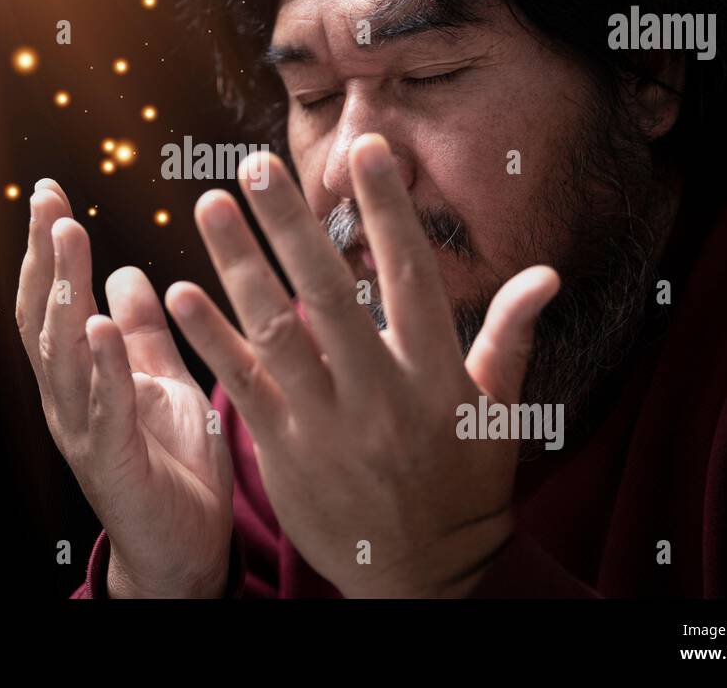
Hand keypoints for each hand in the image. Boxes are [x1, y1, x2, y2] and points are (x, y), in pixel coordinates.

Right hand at [15, 179, 233, 597]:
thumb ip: (143, 332)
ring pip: (61, 355)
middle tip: (47, 202)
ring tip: (66, 240)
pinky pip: (103, 406)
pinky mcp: (113, 461)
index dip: (46, 249)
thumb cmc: (173, 463)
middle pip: (43, 318)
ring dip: (63, 293)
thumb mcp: (163, 380)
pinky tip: (98, 325)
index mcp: (82, 376)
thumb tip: (126, 272)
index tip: (48, 195)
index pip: (53, 300)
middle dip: (43, 257)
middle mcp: (71, 399)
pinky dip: (101, 365)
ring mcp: (85, 430)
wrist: (186, 546)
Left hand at [164, 135, 559, 597]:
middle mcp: (377, 391)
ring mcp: (327, 421)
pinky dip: (210, 339)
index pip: (411, 276)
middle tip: (259, 164)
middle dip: (291, 225)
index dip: (388, 211)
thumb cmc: (464, 485)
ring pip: (277, 332)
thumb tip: (546, 274)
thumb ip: (511, 337)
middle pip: (328, 294)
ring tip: (210, 204)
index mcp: (433, 374)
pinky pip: (242, 386)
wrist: (420, 576)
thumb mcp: (498, 413)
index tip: (368, 150)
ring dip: (239, 264)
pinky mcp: (285, 448)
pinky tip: (179, 293)